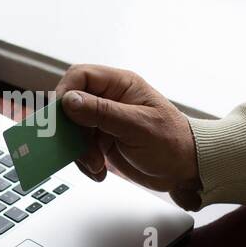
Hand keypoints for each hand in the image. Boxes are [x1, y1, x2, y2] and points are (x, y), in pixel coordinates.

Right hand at [53, 64, 202, 207]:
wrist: (184, 170)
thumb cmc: (172, 142)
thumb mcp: (137, 126)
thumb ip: (101, 112)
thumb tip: (69, 100)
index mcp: (120, 85)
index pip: (80, 76)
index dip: (65, 92)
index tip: (61, 116)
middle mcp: (109, 99)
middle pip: (70, 105)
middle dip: (72, 130)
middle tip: (81, 149)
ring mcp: (104, 120)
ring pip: (72, 129)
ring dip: (78, 150)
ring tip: (96, 165)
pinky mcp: (101, 140)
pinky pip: (80, 147)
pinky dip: (84, 161)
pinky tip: (99, 170)